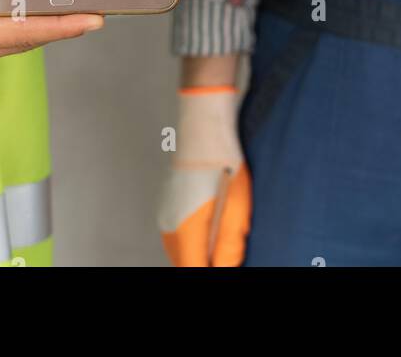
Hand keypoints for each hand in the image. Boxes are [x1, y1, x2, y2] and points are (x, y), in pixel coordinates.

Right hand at [0, 0, 103, 66]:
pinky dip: (38, 22)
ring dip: (57, 23)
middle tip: (102, 5)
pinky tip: (55, 6)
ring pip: (29, 37)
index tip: (92, 19)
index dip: (60, 26)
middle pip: (35, 35)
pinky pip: (18, 35)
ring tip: (88, 4)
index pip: (23, 31)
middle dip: (70, 22)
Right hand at [157, 83, 250, 265]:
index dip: (212, 271)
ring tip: (218, 244)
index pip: (194, 269)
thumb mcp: (237, 206)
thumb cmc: (223, 162)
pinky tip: (208, 231)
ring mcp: (164, 216)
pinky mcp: (165, 208)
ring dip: (195, 256)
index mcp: (187, 227)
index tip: (224, 265)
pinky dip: (189, 243)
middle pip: (183, 264)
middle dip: (203, 263)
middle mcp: (169, 225)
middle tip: (225, 256)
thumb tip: (226, 267)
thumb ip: (230, 245)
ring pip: (177, 253)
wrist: (203, 129)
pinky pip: (174, 238)